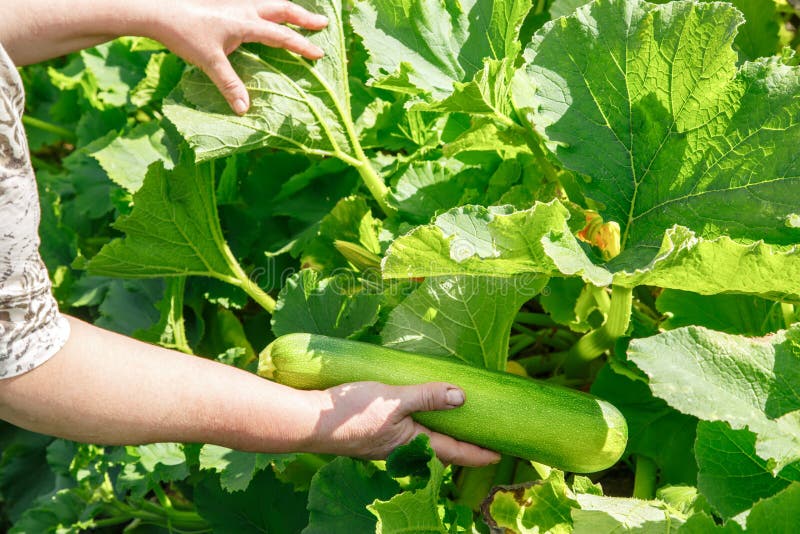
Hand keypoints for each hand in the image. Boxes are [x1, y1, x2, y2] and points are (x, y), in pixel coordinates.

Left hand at [147, 0, 328, 113]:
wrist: (157, 8)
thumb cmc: (184, 33)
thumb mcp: (209, 62)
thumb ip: (229, 84)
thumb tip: (244, 109)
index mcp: (246, 22)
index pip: (282, 35)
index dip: (302, 45)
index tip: (320, 54)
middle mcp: (244, 8)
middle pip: (283, 8)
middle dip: (304, 17)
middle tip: (323, 23)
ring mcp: (234, 2)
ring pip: (269, 1)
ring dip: (287, 8)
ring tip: (300, 15)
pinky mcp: (224, 2)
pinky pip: (254, 2)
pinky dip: (267, 7)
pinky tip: (265, 13)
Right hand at [307, 382, 500, 465]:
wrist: (307, 421)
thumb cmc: (350, 413)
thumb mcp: (393, 399)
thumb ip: (426, 396)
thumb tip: (462, 397)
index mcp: (413, 444)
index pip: (456, 452)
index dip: (480, 453)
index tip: (501, 452)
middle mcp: (403, 448)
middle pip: (442, 448)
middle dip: (463, 444)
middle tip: (484, 432)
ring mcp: (388, 442)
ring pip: (424, 439)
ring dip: (442, 432)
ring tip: (456, 417)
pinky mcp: (374, 432)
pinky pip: (407, 429)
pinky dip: (422, 422)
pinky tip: (419, 407)